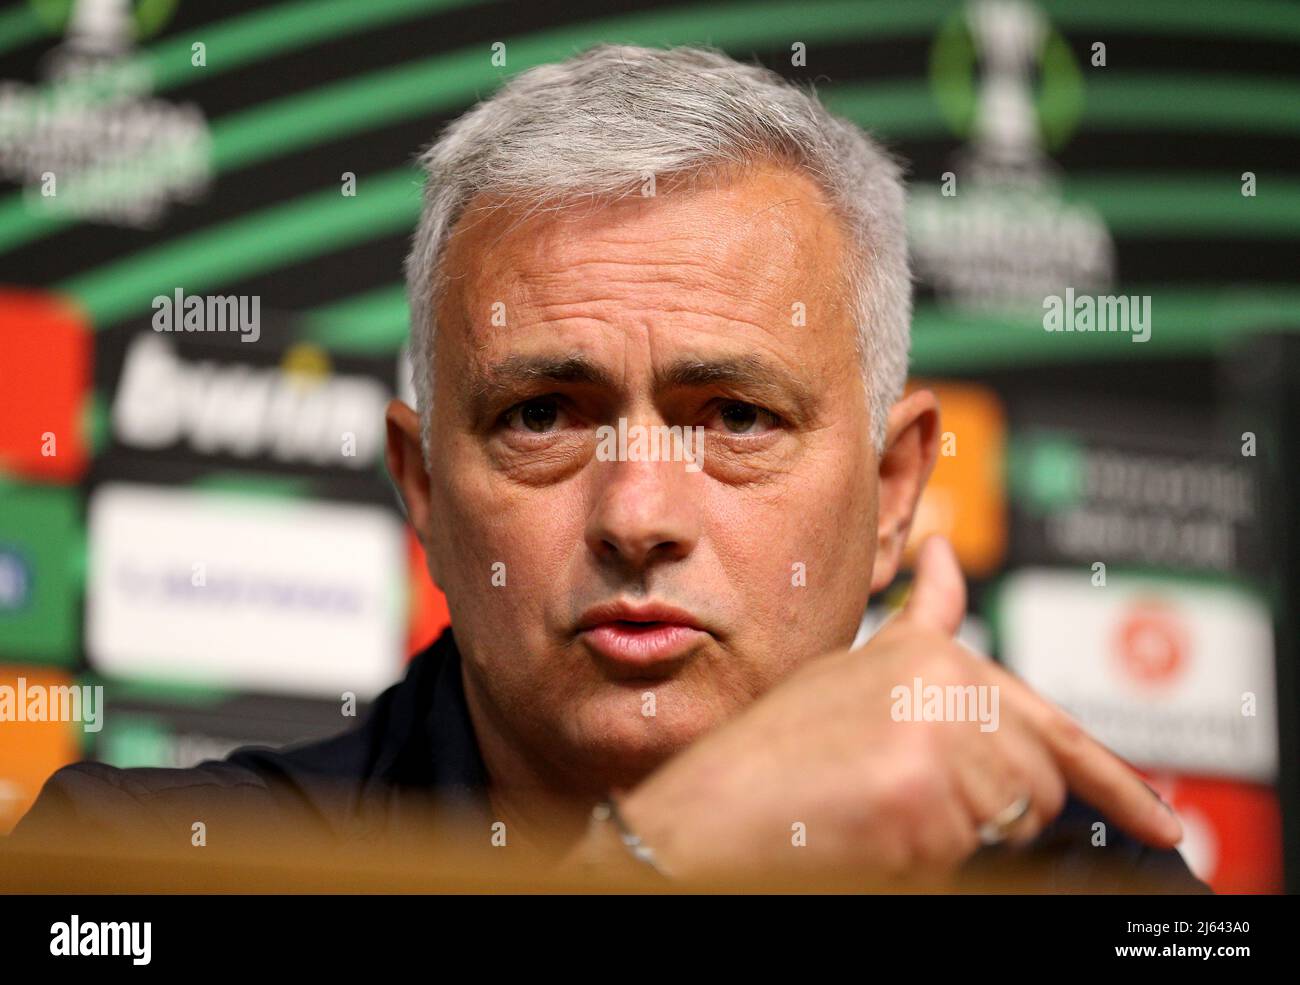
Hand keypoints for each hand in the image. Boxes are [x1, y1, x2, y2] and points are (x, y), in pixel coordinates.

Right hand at [610, 536, 1182, 883]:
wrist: (703, 813)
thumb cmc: (768, 759)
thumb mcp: (847, 675)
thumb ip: (916, 626)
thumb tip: (947, 562)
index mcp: (925, 652)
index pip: (1045, 716)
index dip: (1114, 776)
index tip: (1158, 816)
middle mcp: (939, 681)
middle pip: (1037, 776)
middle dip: (995, 807)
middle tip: (911, 807)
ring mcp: (934, 736)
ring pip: (1009, 817)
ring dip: (954, 832)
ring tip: (874, 808)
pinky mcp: (924, 797)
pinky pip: (964, 856)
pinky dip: (923, 861)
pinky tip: (865, 830)